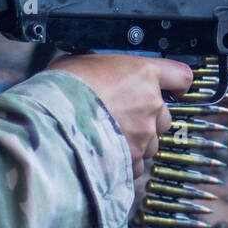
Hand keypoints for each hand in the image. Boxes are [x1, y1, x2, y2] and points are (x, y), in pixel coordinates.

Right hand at [47, 54, 193, 176]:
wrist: (47, 124)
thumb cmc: (60, 90)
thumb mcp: (80, 62)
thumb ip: (102, 68)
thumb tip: (97, 70)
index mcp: (142, 74)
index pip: (180, 76)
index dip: (177, 84)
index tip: (175, 90)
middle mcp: (150, 104)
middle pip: (164, 116)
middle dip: (148, 118)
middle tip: (122, 117)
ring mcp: (143, 134)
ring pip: (152, 142)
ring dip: (137, 141)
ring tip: (109, 138)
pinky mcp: (131, 159)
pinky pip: (136, 164)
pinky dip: (124, 162)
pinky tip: (105, 155)